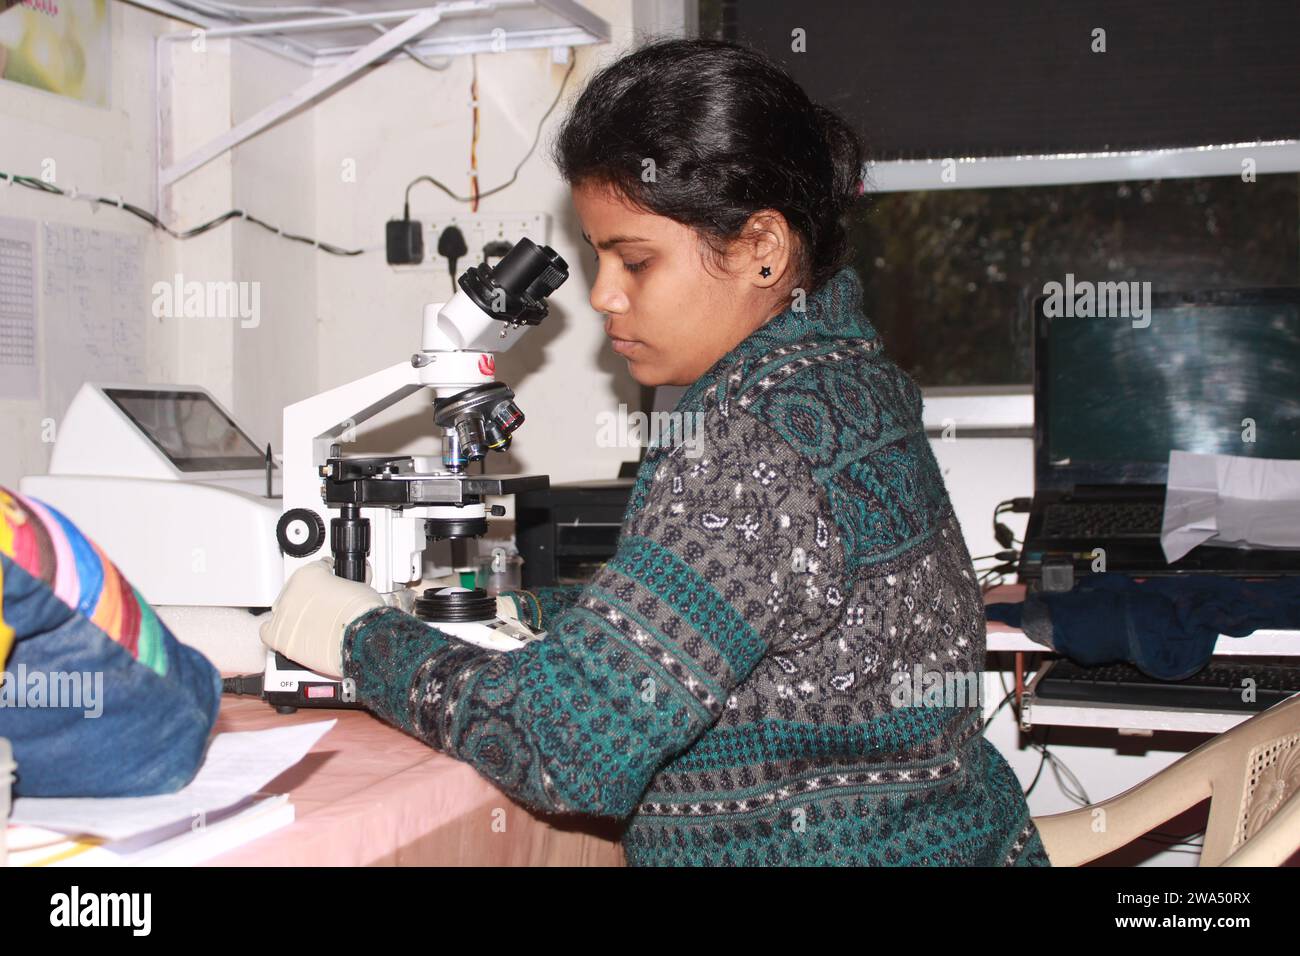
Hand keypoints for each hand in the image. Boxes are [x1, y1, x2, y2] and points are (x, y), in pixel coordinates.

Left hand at [259, 559, 384, 678]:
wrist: (361, 639)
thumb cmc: (363, 615)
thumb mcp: (361, 587)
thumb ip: (348, 582)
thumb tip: (350, 583)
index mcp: (309, 573)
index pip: (314, 569)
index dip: (326, 577)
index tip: (331, 584)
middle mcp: (291, 591)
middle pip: (296, 590)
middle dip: (310, 597)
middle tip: (325, 607)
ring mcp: (283, 613)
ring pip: (281, 610)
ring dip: (295, 614)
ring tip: (314, 623)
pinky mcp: (278, 636)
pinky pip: (267, 631)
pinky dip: (278, 633)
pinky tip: (293, 635)